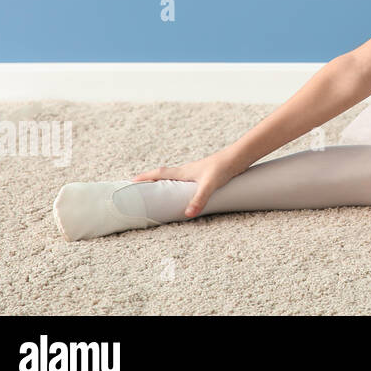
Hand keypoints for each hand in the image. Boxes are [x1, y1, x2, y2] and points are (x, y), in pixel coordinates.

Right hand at [131, 149, 245, 217]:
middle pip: (164, 175)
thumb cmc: (223, 167)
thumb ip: (199, 199)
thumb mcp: (209, 185)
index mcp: (183, 171)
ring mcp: (196, 172)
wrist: (239, 156)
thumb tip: (188, 214)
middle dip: (151, 180)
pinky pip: (186, 180)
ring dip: (165, 182)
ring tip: (157, 191)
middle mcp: (187, 170)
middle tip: (139, 187)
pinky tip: (183, 191)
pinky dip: (178, 185)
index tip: (131, 181)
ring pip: (175, 177)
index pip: (159, 173)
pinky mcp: (204, 174)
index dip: (145, 177)